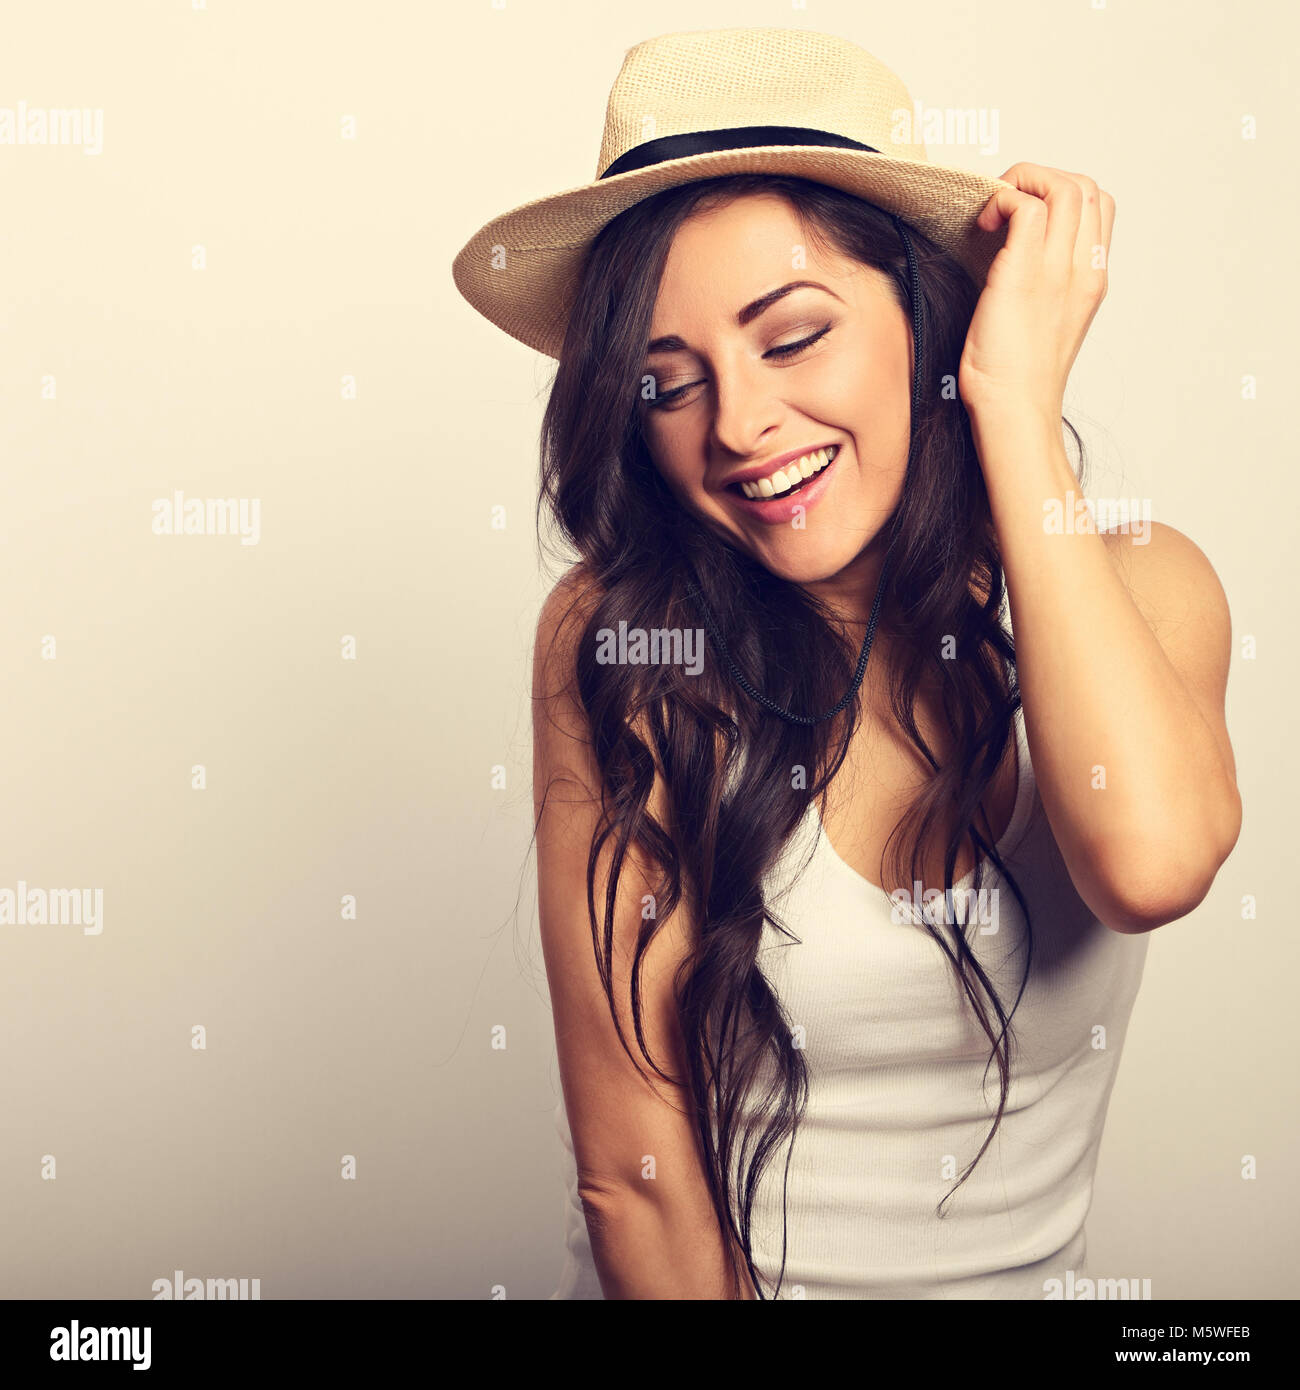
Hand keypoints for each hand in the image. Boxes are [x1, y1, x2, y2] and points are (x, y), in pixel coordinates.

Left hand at [958, 163, 1114, 425]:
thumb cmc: (1016, 380)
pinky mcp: (1024, 274)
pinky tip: (981, 227)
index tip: (1022, 214)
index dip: (1060, 193)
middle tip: (1003, 208)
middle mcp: (1084, 270)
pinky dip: (1002, 201)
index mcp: (1092, 280)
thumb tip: (1009, 254)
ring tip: (992, 215)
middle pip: (1086, 187)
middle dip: (1041, 180)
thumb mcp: (1043, 322)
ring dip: (1022, 183)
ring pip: (1064, 187)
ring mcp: (1058, 270)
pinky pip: (1026, 206)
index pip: (1099, 206)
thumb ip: (1043, 284)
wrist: (1015, 412)